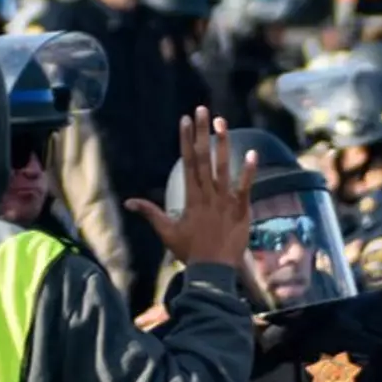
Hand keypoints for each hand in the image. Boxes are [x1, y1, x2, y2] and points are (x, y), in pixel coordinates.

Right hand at [128, 109, 252, 269]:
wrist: (214, 271)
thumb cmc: (190, 252)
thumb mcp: (166, 232)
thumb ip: (149, 213)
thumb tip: (128, 202)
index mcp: (190, 198)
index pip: (187, 163)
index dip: (186, 140)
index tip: (185, 120)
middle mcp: (207, 195)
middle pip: (203, 158)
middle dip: (202, 133)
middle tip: (202, 110)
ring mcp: (225, 201)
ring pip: (223, 168)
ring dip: (223, 144)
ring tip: (222, 121)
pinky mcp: (242, 209)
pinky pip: (246, 187)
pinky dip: (249, 171)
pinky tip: (253, 152)